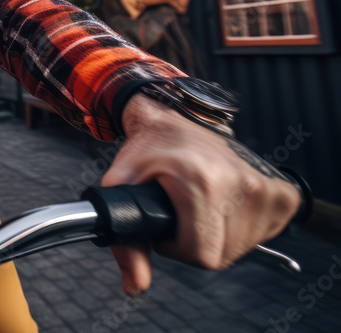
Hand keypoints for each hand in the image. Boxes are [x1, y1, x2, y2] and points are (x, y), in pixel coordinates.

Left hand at [101, 93, 300, 294]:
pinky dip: (244, 228)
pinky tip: (226, 206)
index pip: (201, 254)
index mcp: (203, 182)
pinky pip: (265, 233)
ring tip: (200, 205)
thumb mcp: (121, 186)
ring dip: (218, 236)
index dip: (176, 247)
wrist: (172, 117)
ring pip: (242, 248)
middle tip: (181, 212)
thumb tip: (136, 285)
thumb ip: (125, 240)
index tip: (166, 224)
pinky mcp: (282, 193)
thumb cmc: (147, 147)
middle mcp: (241, 184)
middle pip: (221, 254)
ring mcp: (266, 188)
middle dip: (194, 242)